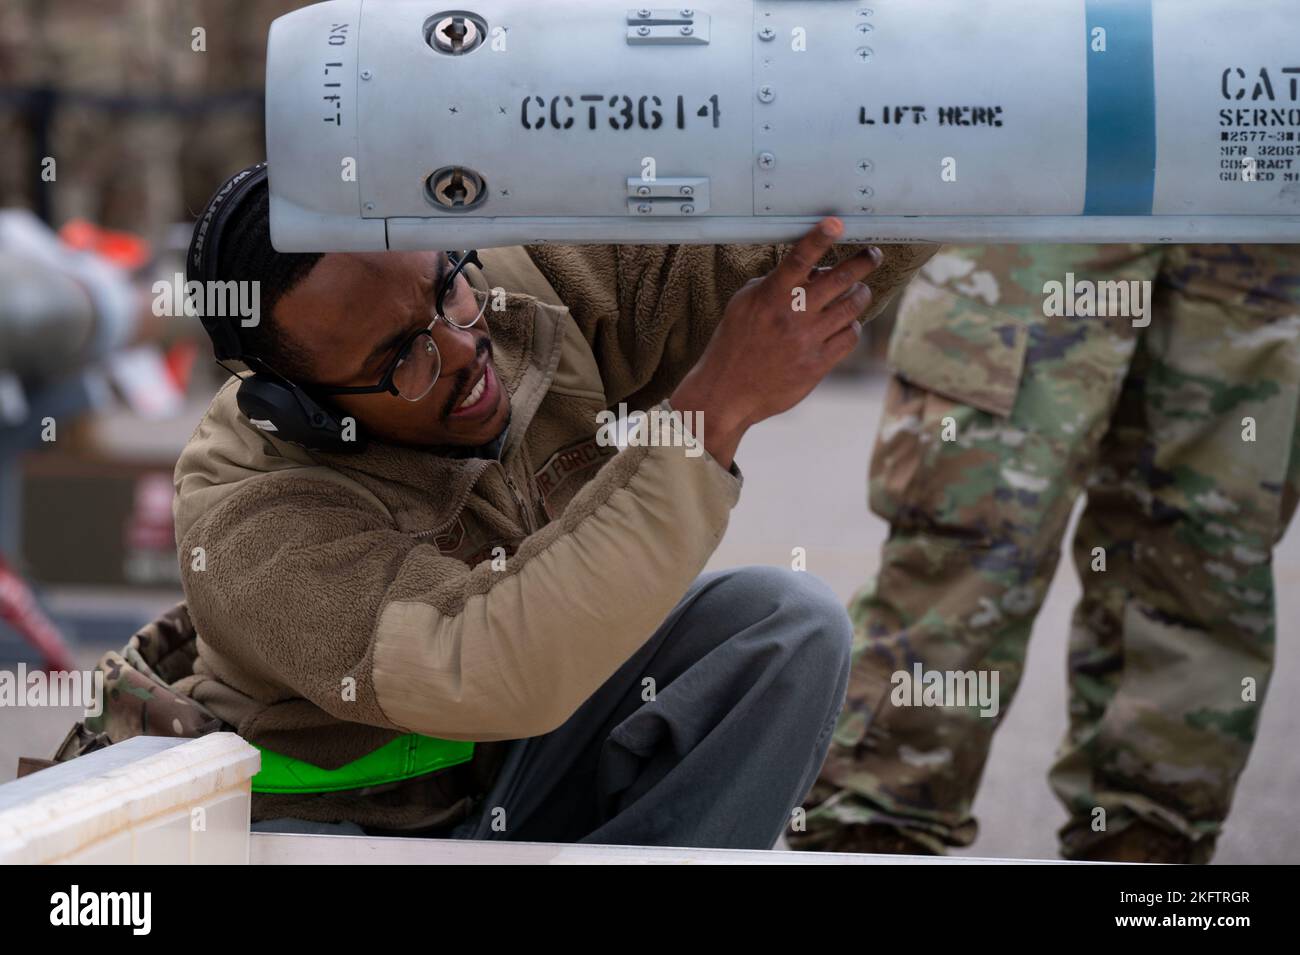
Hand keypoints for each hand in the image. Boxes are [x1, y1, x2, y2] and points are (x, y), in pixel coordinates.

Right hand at [670, 217, 881, 467]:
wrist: (727, 392)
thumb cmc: (733, 344)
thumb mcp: (743, 304)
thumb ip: (772, 284)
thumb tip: (807, 270)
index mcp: (770, 296)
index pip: (799, 259)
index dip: (820, 237)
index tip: (837, 223)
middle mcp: (791, 315)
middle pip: (839, 279)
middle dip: (863, 261)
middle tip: (873, 254)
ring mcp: (807, 340)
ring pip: (851, 307)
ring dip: (861, 294)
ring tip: (861, 290)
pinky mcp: (817, 364)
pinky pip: (849, 337)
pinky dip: (852, 326)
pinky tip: (846, 324)